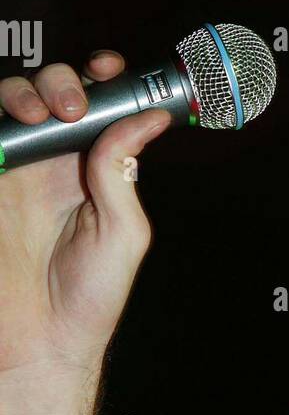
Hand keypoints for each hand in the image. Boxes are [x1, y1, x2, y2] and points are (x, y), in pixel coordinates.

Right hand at [0, 50, 170, 375]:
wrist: (40, 345)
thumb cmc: (88, 299)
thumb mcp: (124, 231)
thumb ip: (123, 169)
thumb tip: (148, 117)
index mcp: (90, 168)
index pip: (95, 105)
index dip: (101, 78)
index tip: (109, 69)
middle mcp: (49, 163)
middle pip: (47, 92)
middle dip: (60, 81)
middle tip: (72, 108)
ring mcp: (11, 171)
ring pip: (8, 103)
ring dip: (22, 92)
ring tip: (39, 115)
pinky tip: (8, 127)